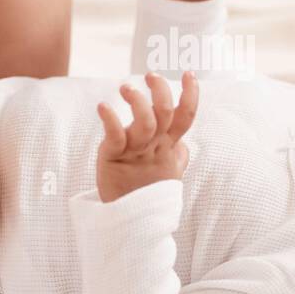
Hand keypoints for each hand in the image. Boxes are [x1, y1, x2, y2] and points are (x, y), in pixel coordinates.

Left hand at [95, 72, 198, 201]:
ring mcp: (136, 151)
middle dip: (160, 90)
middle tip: (150, 76)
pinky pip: (114, 136)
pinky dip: (109, 119)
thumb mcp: (169, 173)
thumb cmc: (147, 192)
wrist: (129, 219)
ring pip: (145, 122)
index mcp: (169, 146)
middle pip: (165, 113)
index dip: (191, 94)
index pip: (186, 117)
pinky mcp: (114, 156)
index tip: (188, 74)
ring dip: (137, 101)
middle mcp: (155, 146)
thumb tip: (185, 145)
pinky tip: (103, 106)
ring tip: (126, 87)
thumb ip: (178, 156)